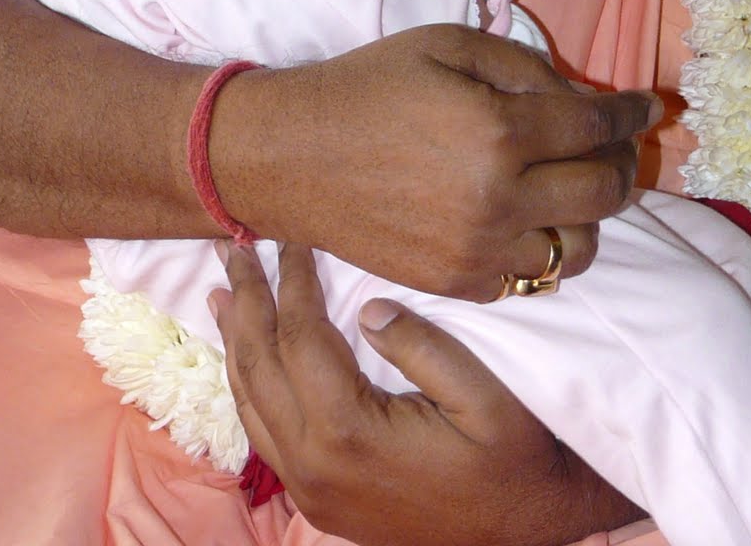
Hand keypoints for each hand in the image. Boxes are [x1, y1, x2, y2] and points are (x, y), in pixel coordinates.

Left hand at [213, 242, 644, 545]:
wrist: (527, 534)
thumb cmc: (514, 458)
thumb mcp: (484, 395)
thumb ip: (424, 348)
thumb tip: (368, 308)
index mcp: (350, 435)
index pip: (301, 338)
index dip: (293, 281)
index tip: (289, 235)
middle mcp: (314, 467)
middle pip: (261, 366)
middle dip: (247, 301)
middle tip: (234, 247)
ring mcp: (310, 490)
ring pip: (251, 402)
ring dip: (236, 341)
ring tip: (223, 292)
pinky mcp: (317, 499)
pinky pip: (264, 433)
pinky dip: (249, 384)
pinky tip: (245, 358)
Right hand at [214, 25, 660, 299]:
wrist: (292, 157)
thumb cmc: (369, 85)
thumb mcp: (446, 46)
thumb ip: (523, 66)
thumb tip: (581, 96)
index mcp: (499, 130)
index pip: (596, 125)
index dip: (633, 113)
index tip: (652, 107)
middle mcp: (499, 197)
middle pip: (604, 191)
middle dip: (625, 163)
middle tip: (619, 146)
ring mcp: (480, 250)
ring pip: (578, 246)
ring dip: (590, 214)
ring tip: (574, 186)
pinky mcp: (458, 285)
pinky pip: (532, 278)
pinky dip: (544, 249)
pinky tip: (530, 219)